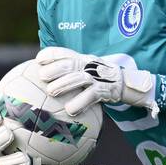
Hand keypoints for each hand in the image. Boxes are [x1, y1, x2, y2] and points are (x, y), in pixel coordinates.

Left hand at [34, 46, 158, 117]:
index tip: (38, 59)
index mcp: (83, 59)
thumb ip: (70, 73)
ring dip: (65, 84)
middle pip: (71, 64)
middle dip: (55, 68)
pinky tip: (70, 110)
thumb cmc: (100, 80)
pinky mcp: (106, 90)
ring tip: (51, 92)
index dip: (52, 54)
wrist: (127, 84)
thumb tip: (44, 82)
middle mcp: (89, 65)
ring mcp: (98, 77)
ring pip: (80, 78)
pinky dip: (80, 103)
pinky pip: (92, 96)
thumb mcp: (86, 72)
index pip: (66, 53)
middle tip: (42, 76)